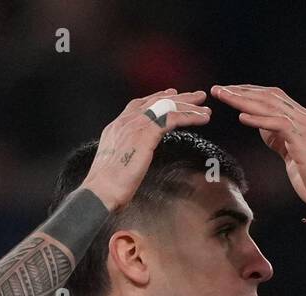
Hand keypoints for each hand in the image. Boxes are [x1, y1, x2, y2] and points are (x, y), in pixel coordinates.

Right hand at [81, 88, 211, 212]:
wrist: (101, 190)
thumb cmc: (108, 186)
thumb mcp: (117, 163)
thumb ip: (127, 153)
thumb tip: (135, 157)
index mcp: (116, 127)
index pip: (139, 105)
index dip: (157, 98)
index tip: (172, 94)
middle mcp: (125, 121)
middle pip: (156, 102)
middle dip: (178, 98)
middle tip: (196, 96)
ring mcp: (135, 125)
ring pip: (167, 107)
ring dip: (188, 107)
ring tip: (205, 107)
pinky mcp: (146, 134)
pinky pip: (173, 119)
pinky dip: (190, 117)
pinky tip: (202, 118)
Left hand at [210, 84, 305, 221]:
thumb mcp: (291, 153)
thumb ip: (279, 138)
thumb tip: (262, 127)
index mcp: (302, 119)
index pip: (272, 97)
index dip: (248, 92)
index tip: (227, 92)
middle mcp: (304, 118)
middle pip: (268, 96)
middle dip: (241, 91)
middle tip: (218, 89)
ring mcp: (305, 128)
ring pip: (270, 106)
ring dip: (244, 100)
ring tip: (223, 97)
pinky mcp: (303, 141)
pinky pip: (278, 125)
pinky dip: (259, 119)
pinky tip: (241, 117)